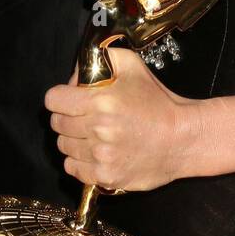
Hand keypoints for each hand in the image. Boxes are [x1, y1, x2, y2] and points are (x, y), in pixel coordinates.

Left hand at [44, 47, 197, 191]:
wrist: (182, 138)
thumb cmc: (157, 101)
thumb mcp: (132, 66)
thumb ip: (100, 59)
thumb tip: (75, 74)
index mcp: (100, 101)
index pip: (53, 100)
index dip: (60, 97)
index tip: (70, 99)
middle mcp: (97, 129)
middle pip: (57, 123)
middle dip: (67, 117)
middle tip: (84, 116)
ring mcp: (101, 155)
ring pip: (63, 147)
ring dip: (74, 139)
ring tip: (92, 135)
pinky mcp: (106, 176)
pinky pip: (73, 169)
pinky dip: (79, 161)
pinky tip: (95, 153)